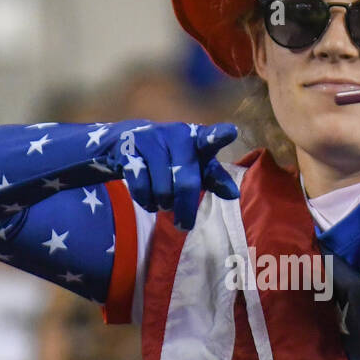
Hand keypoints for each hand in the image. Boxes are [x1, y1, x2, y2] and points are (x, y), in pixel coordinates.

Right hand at [110, 121, 239, 229]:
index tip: (231, 132)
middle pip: (186, 181)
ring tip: (164, 203)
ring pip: (162, 189)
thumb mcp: (193, 164)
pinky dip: (146, 201)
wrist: (125, 140)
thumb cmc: (169, 157)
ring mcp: (150, 141)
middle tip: (185, 226)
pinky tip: (148, 200)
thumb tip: (233, 194)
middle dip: (185, 208)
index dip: (218, 136)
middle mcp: (175, 135)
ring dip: (164, 205)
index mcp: (195, 138)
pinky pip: (140, 187)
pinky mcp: (127, 150)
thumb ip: (213, 177)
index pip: (209, 138)